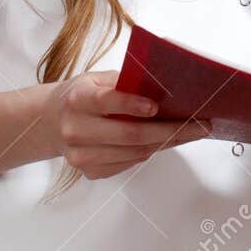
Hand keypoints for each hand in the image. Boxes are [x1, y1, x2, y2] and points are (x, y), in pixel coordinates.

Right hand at [42, 70, 209, 179]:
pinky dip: (151, 150)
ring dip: (167, 142)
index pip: (106, 102)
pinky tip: (166, 140)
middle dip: (170, 130)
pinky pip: (129, 163)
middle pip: (129, 135)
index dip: (131, 105)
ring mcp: (81, 155)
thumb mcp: (96, 79)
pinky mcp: (90, 171)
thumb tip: (164, 86)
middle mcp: (76, 129)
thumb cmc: (82, 96)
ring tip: (191, 132)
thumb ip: (124, 83)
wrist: (51, 122)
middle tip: (199, 125)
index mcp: (78, 100)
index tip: (155, 106)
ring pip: (134, 152)